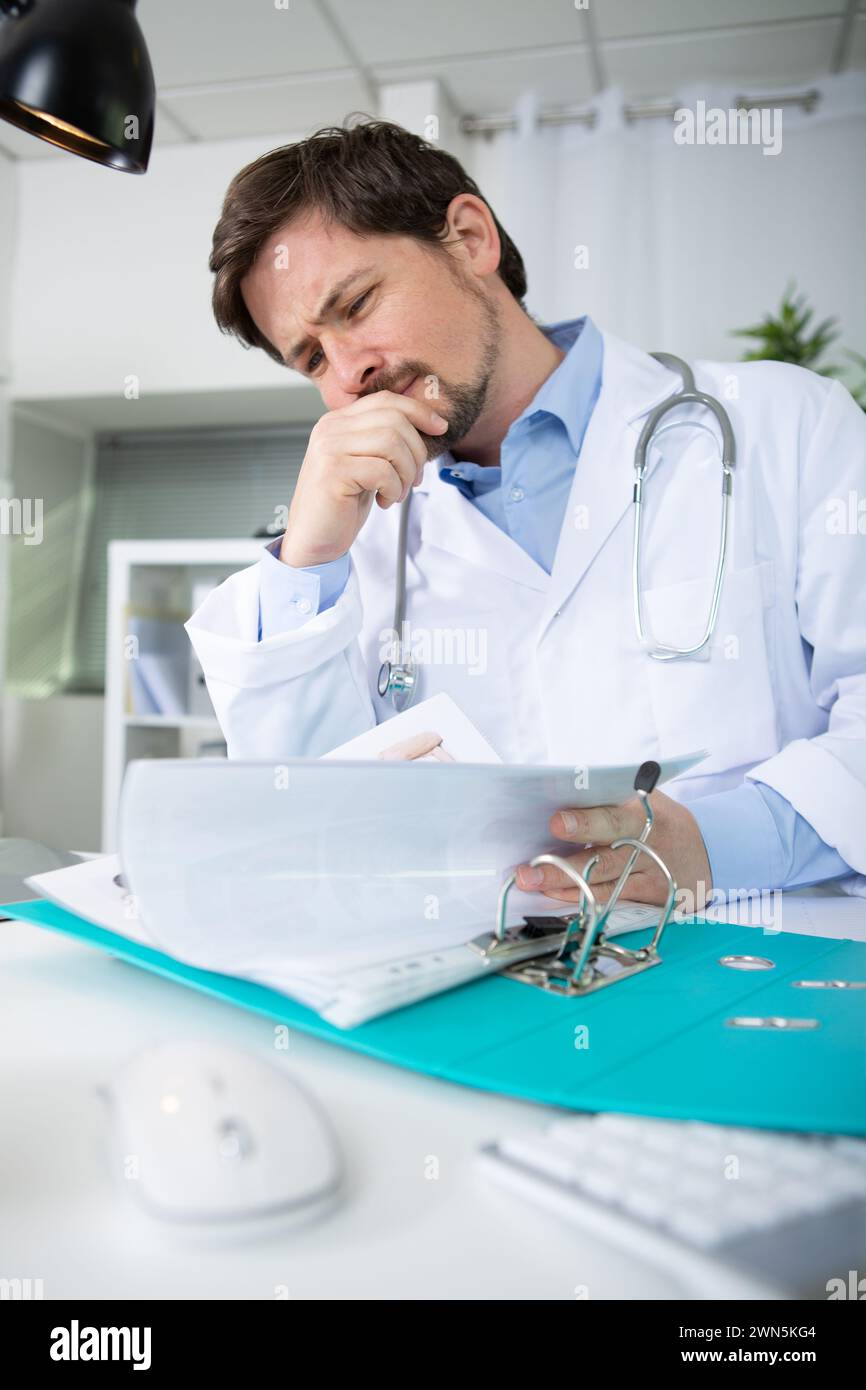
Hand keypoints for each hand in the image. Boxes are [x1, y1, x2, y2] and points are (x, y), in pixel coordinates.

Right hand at [279, 392, 448, 566]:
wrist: (313, 540)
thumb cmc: (342, 505)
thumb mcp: (366, 465)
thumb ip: (384, 441)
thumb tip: (428, 425)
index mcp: (338, 422)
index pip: (385, 400)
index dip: (418, 411)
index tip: (439, 428)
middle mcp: (330, 428)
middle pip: (394, 420)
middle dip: (416, 451)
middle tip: (414, 479)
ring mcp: (329, 448)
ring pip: (391, 443)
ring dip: (406, 473)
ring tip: (397, 493)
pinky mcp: (333, 471)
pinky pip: (382, 470)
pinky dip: (393, 489)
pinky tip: (384, 501)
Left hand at [515, 791, 711, 909]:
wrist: (707, 852)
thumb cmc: (661, 818)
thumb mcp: (645, 797)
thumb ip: (610, 795)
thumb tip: (562, 789)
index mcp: (647, 817)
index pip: (613, 819)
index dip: (585, 822)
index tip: (556, 823)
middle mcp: (649, 850)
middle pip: (603, 860)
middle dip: (562, 865)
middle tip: (529, 869)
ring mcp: (648, 878)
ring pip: (602, 885)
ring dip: (562, 885)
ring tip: (530, 881)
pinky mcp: (647, 899)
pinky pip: (609, 901)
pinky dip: (580, 898)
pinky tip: (553, 894)